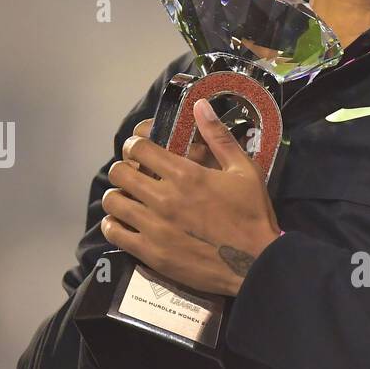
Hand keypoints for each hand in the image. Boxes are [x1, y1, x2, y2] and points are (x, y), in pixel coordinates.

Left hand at [100, 99, 282, 296]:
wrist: (257, 264)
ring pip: (113, 202)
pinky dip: (114, 224)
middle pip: (119, 173)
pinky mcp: (151, 253)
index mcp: (185, 174)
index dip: (135, 144)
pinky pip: (114, 233)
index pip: (139, 147)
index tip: (140, 150)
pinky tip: (124, 223)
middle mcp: (164, 198)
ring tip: (129, 199)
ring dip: (118, 196)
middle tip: (134, 175)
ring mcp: (154, 227)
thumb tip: (200, 104)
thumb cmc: (253, 215)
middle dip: (124, 169)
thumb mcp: (244, 171)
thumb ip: (219, 137)